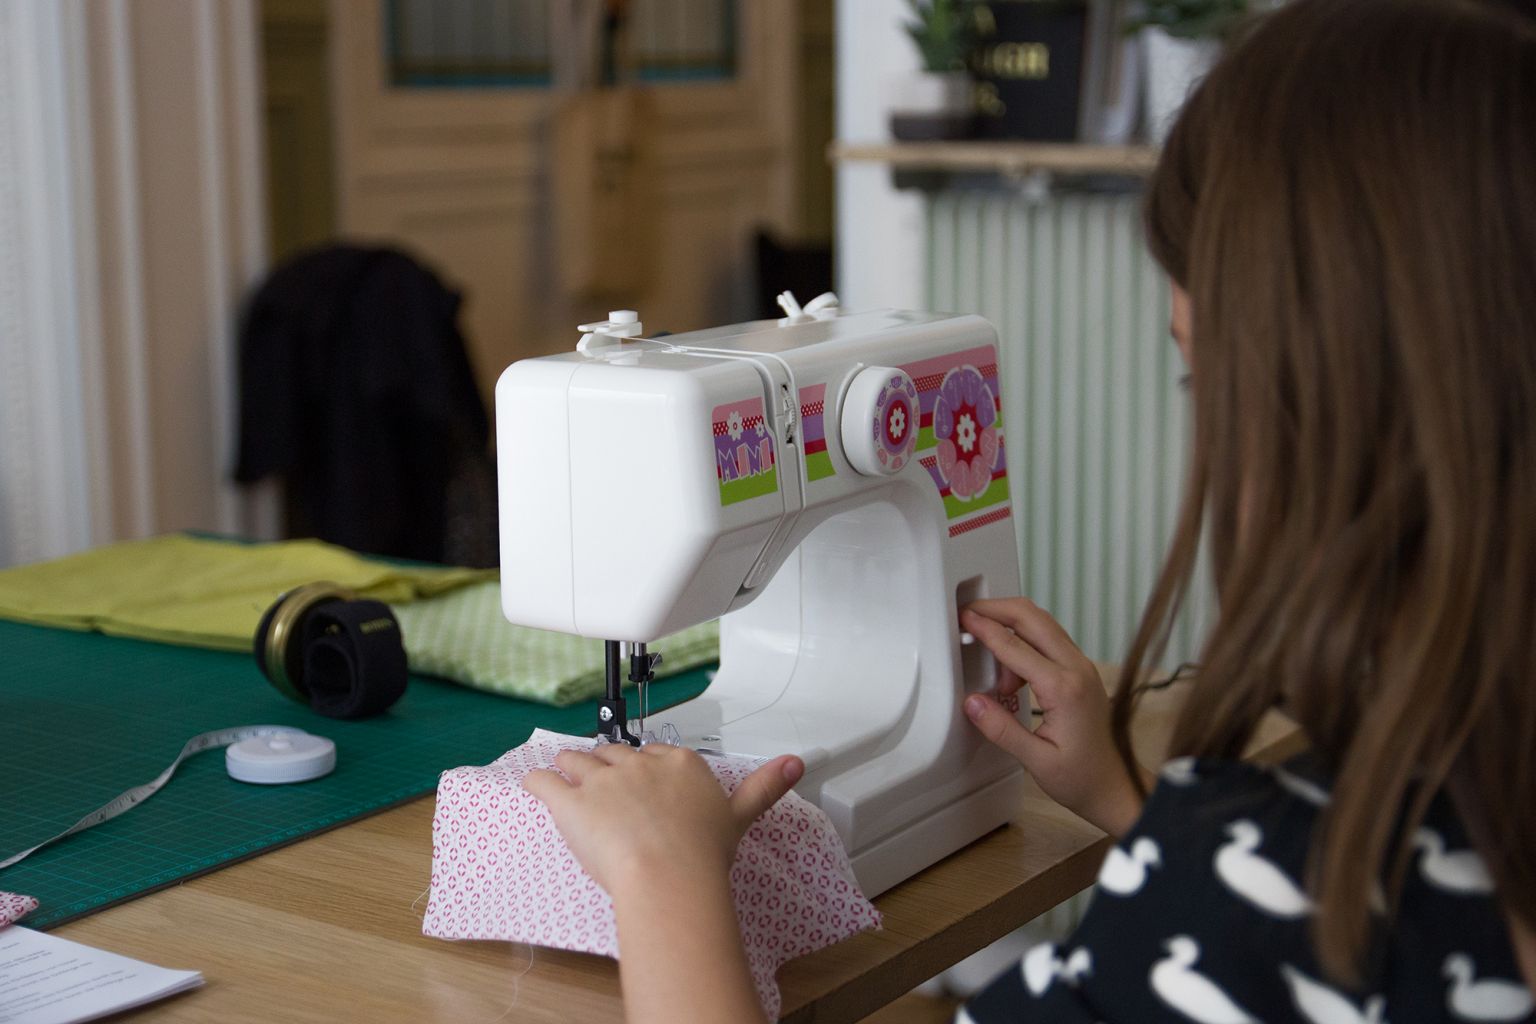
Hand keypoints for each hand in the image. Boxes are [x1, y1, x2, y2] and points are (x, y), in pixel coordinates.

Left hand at [526, 744, 799, 1023]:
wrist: (669, 874)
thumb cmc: (702, 852)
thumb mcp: (740, 816)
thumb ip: (765, 786)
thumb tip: (796, 763)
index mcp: (678, 763)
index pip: (652, 753)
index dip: (643, 771)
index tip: (642, 789)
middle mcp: (637, 763)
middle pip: (612, 753)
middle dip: (605, 770)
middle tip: (606, 795)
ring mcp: (600, 779)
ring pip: (575, 760)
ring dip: (570, 770)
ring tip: (568, 784)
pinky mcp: (568, 800)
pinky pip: (542, 781)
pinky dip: (535, 783)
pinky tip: (535, 786)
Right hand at [960, 598, 1145, 837]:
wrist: (1115, 785)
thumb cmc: (1082, 777)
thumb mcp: (1036, 761)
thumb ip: (1001, 730)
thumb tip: (973, 702)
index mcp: (1064, 689)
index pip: (1016, 647)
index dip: (986, 629)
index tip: (964, 619)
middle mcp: (1077, 669)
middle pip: (1033, 617)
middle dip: (998, 608)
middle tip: (970, 613)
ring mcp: (1082, 667)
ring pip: (1042, 624)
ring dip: (1011, 625)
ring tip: (989, 657)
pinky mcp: (1081, 671)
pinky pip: (1050, 639)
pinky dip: (1024, 641)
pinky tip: (1011, 671)